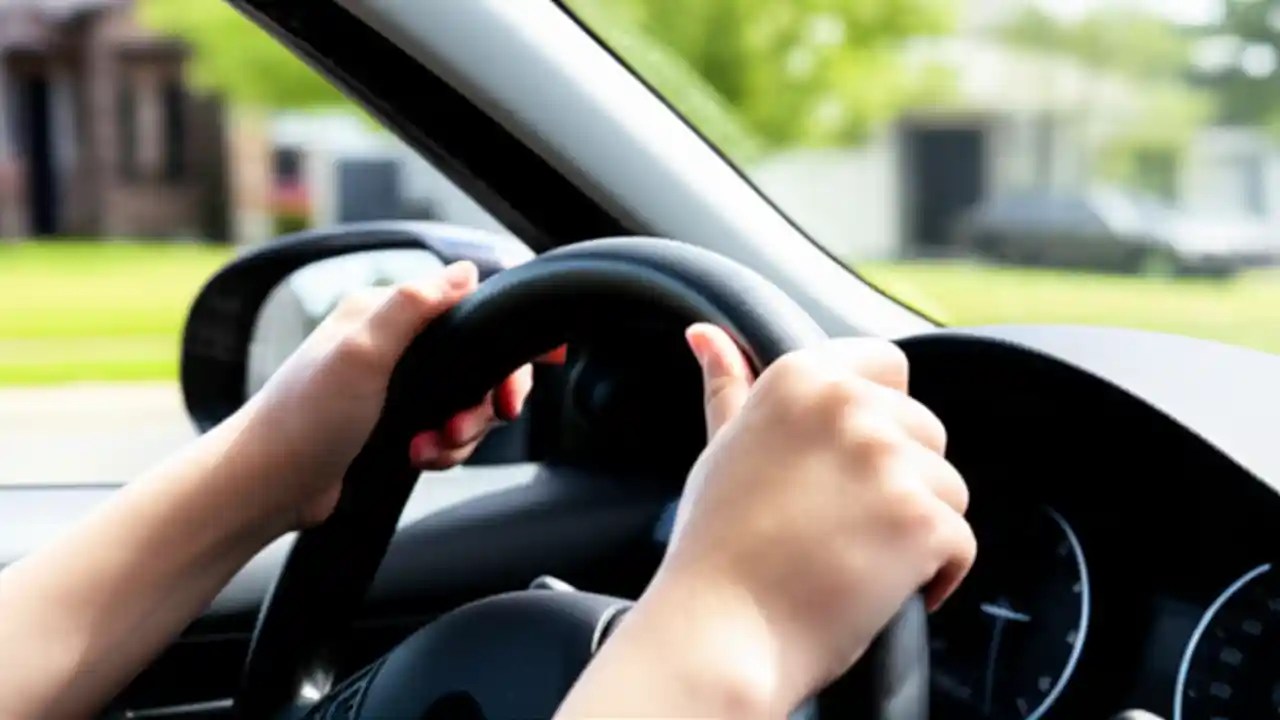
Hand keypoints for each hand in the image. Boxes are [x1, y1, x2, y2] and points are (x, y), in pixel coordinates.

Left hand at [231, 261, 530, 531]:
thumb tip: (468, 270)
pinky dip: (443, 449)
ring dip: (460, 432)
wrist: (267, 487)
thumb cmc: (305, 418)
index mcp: (384, 314)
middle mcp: (393, 344)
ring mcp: (396, 386)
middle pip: (478, 364)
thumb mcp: (362, 352)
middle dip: (482, 403)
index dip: (502, 348)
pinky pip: (447, 431)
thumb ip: (415, 305)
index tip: (512, 388)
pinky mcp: (396, 425)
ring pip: (467, 403)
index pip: (469, 311)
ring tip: (429, 449)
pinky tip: (418, 458)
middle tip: (462, 427)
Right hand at [637, 325, 975, 712]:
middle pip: (924, 430)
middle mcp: (848, 406)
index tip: (850, 461)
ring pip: (948, 486)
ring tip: (857, 558)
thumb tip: (708, 336)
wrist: (722, 633)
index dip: (879, 416)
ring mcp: (888, 461)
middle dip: (900, 478)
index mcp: (801, 378)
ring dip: (917, 527)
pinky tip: (881, 588)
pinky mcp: (921, 519)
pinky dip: (936, 573)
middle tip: (841, 523)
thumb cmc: (716, 548)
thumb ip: (729, 387)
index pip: (887, 366)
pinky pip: (960, 541)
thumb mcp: (720, 450)